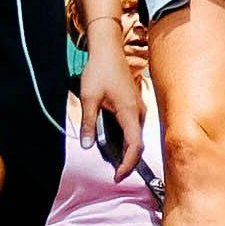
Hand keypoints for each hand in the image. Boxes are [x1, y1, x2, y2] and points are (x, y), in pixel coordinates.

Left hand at [77, 60, 154, 180]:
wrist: (107, 49)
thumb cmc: (99, 71)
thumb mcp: (89, 98)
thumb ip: (88, 123)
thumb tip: (86, 146)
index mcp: (129, 111)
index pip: (135, 145)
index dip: (128, 164)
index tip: (117, 176)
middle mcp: (138, 111)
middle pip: (138, 143)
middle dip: (128, 162)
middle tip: (114, 174)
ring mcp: (138, 107)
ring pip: (136, 135)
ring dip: (127, 151)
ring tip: (113, 163)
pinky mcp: (134, 104)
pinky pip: (134, 127)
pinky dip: (127, 140)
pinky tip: (115, 144)